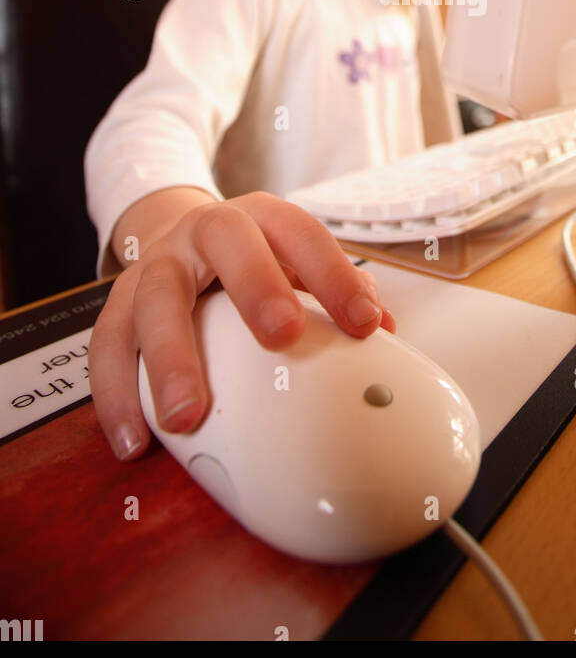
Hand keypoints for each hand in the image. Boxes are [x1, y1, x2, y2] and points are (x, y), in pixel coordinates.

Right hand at [88, 192, 395, 461]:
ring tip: (188, 415)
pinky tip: (134, 438)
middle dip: (256, 285)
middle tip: (282, 336)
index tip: (366, 324)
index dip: (334, 274)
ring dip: (171, 356)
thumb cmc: (252, 260)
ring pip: (156, 297)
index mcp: (261, 218)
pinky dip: (117, 394)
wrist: (179, 237)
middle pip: (227, 240)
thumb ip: (334, 294)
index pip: (301, 233)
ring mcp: (157, 263)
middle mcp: (206, 230)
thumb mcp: (293, 263)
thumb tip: (386, 337)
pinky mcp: (117, 302)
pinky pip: (108, 344)